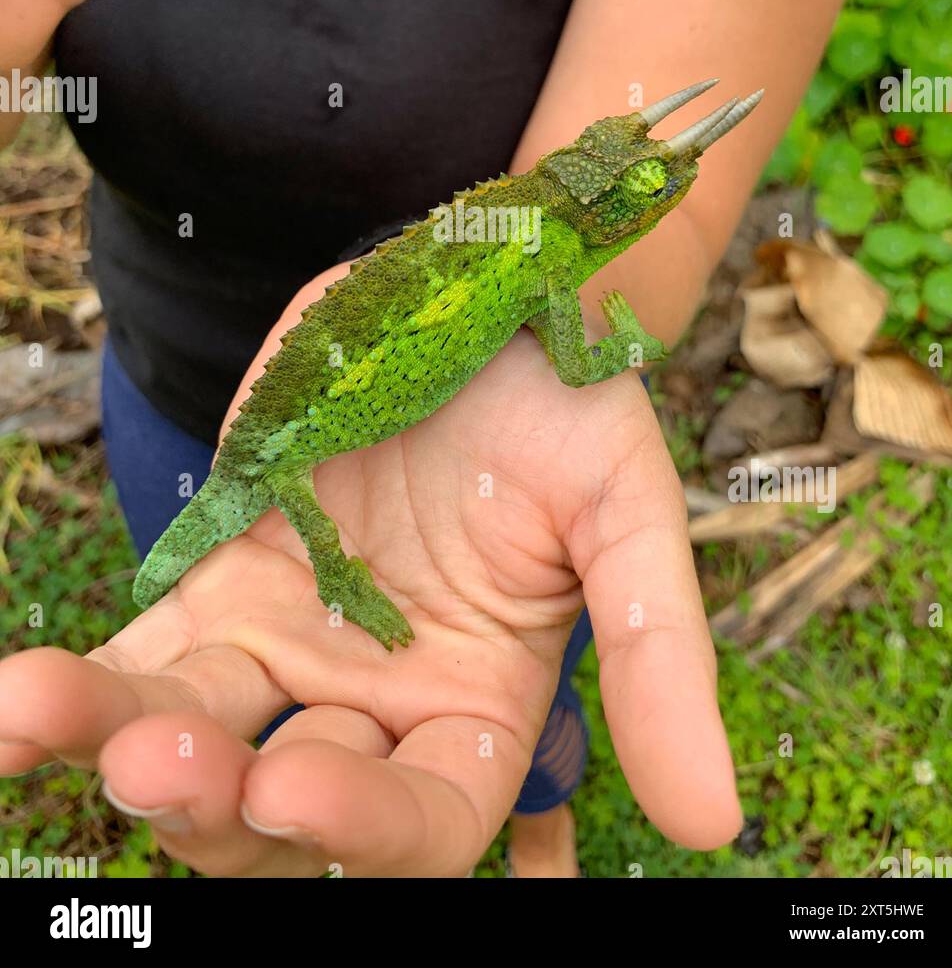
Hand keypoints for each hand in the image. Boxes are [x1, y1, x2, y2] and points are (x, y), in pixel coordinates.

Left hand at [0, 267, 740, 876]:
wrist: (481, 291)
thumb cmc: (567, 399)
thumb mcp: (627, 511)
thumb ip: (659, 656)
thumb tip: (712, 822)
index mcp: (481, 702)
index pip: (426, 820)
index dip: (363, 830)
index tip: (294, 786)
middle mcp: (379, 696)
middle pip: (286, 809)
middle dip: (216, 805)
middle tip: (154, 757)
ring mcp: (291, 640)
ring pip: (193, 735)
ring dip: (116, 744)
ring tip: (43, 713)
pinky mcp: (222, 574)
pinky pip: (141, 650)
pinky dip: (73, 687)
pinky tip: (11, 704)